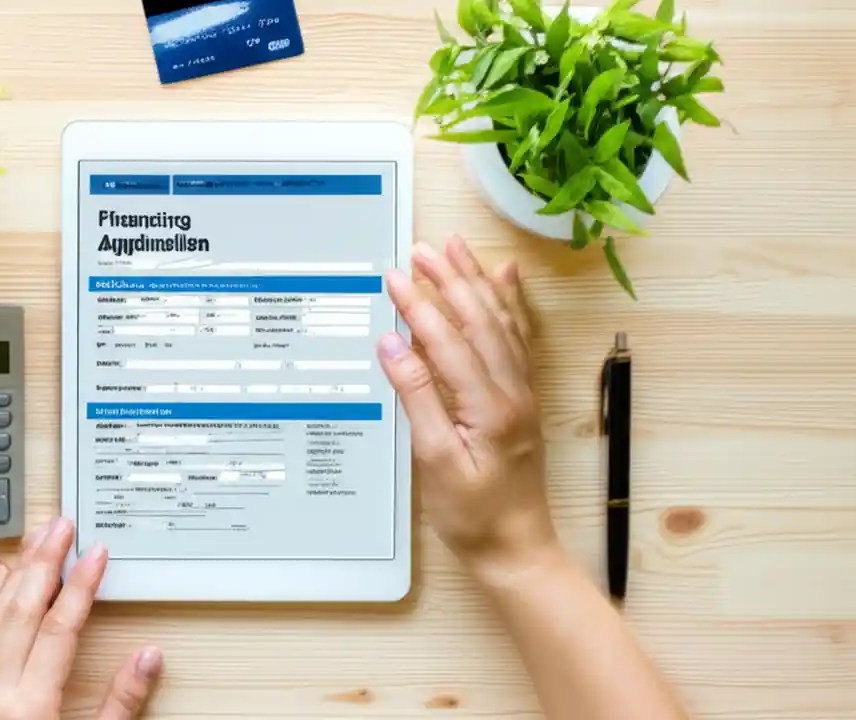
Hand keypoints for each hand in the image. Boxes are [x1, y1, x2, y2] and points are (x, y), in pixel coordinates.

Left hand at [0, 517, 163, 719]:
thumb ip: (121, 702)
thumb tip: (148, 657)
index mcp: (30, 706)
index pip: (59, 629)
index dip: (80, 586)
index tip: (95, 554)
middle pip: (22, 610)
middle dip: (45, 562)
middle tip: (62, 527)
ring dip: (18, 571)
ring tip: (37, 539)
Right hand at [378, 236, 557, 580]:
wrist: (517, 549)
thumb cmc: (474, 516)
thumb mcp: (436, 461)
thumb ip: (418, 398)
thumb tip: (394, 347)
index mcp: (488, 405)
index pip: (448, 339)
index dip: (420, 304)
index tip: (395, 276)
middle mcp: (511, 391)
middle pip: (480, 319)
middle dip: (449, 279)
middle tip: (421, 250)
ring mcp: (521, 393)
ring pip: (501, 322)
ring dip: (477, 282)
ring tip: (457, 249)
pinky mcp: (521, 400)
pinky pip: (518, 339)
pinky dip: (510, 305)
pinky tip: (506, 281)